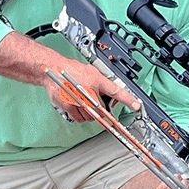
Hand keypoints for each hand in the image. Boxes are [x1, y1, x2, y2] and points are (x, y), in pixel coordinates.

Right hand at [0, 32, 140, 120]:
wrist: (52, 70)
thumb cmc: (71, 70)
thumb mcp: (93, 72)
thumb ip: (104, 84)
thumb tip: (116, 91)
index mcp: (96, 81)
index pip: (116, 91)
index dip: (128, 99)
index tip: (137, 106)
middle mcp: (88, 92)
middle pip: (102, 110)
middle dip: (101, 109)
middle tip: (94, 100)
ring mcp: (78, 101)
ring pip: (91, 116)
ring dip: (90, 113)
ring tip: (84, 101)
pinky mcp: (68, 107)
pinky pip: (79, 118)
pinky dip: (80, 115)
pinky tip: (78, 105)